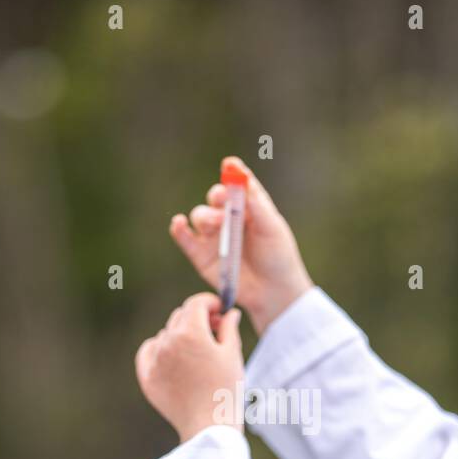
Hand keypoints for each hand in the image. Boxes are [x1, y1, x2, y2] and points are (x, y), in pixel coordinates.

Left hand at [135, 293, 244, 442]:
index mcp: (191, 333)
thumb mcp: (233, 354)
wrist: (208, 427)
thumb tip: (230, 313)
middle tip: (214, 331)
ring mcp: (155, 360)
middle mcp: (168, 342)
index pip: (196, 303)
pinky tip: (173, 357)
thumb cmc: (226, 390)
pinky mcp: (147, 377)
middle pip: (180, 316)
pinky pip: (148, 351)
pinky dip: (159, 349)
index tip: (219, 310)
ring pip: (165, 334)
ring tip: (197, 353)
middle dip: (198, 318)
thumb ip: (229, 328)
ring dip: (180, 335)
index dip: (210, 303)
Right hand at [169, 156, 313, 334]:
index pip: (236, 185)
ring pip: (199, 216)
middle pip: (215, 198)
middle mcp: (228, 219)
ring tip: (216, 225)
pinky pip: (185, 238)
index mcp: (248, 208)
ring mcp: (213, 237)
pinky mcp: (200, 255)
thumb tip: (242, 175)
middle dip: (217, 198)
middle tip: (224, 204)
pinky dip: (179, 229)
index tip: (229, 165)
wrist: (273, 293)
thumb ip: (257, 204)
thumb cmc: (278, 258)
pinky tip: (179, 224)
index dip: (232, 174)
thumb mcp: (272, 228)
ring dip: (205, 216)